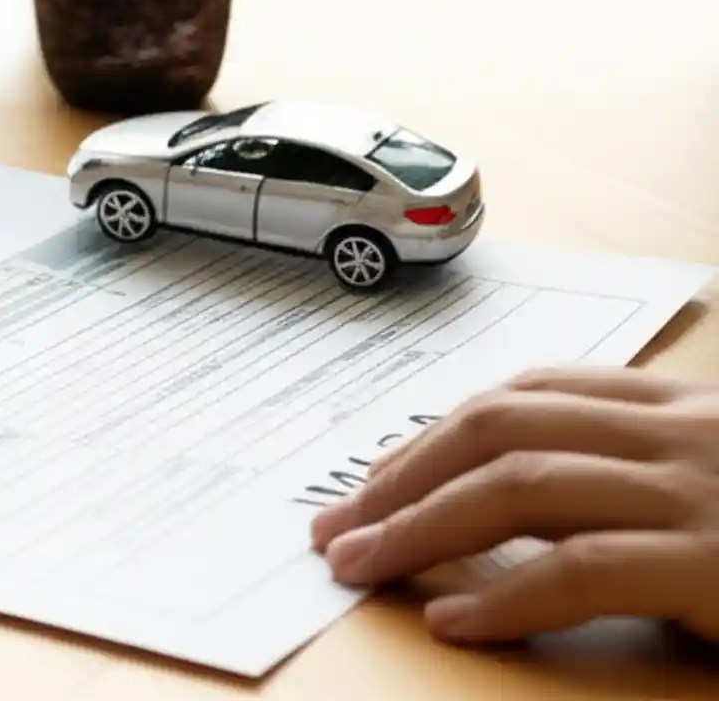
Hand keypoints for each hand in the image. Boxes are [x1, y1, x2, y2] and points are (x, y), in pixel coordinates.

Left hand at [310, 366, 718, 642]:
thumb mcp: (714, 484)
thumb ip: (628, 474)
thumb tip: (497, 496)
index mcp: (676, 409)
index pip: (525, 398)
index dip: (434, 437)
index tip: (375, 480)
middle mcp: (681, 433)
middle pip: (501, 429)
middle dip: (403, 477)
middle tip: (336, 526)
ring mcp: (698, 493)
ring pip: (521, 486)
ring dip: (420, 528)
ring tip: (360, 566)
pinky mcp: (716, 566)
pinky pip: (582, 570)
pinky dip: (503, 595)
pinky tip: (450, 620)